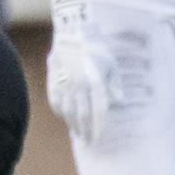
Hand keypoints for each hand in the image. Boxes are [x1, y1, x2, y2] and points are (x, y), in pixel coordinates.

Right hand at [47, 23, 118, 144]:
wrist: (74, 34)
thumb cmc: (97, 50)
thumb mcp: (112, 65)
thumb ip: (115, 86)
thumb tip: (120, 103)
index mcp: (96, 82)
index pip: (97, 111)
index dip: (97, 127)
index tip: (97, 137)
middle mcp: (80, 85)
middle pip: (82, 115)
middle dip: (85, 130)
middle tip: (88, 140)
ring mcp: (65, 83)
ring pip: (68, 111)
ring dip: (73, 124)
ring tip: (77, 132)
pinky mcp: (54, 81)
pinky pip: (56, 102)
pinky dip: (60, 113)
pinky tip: (65, 117)